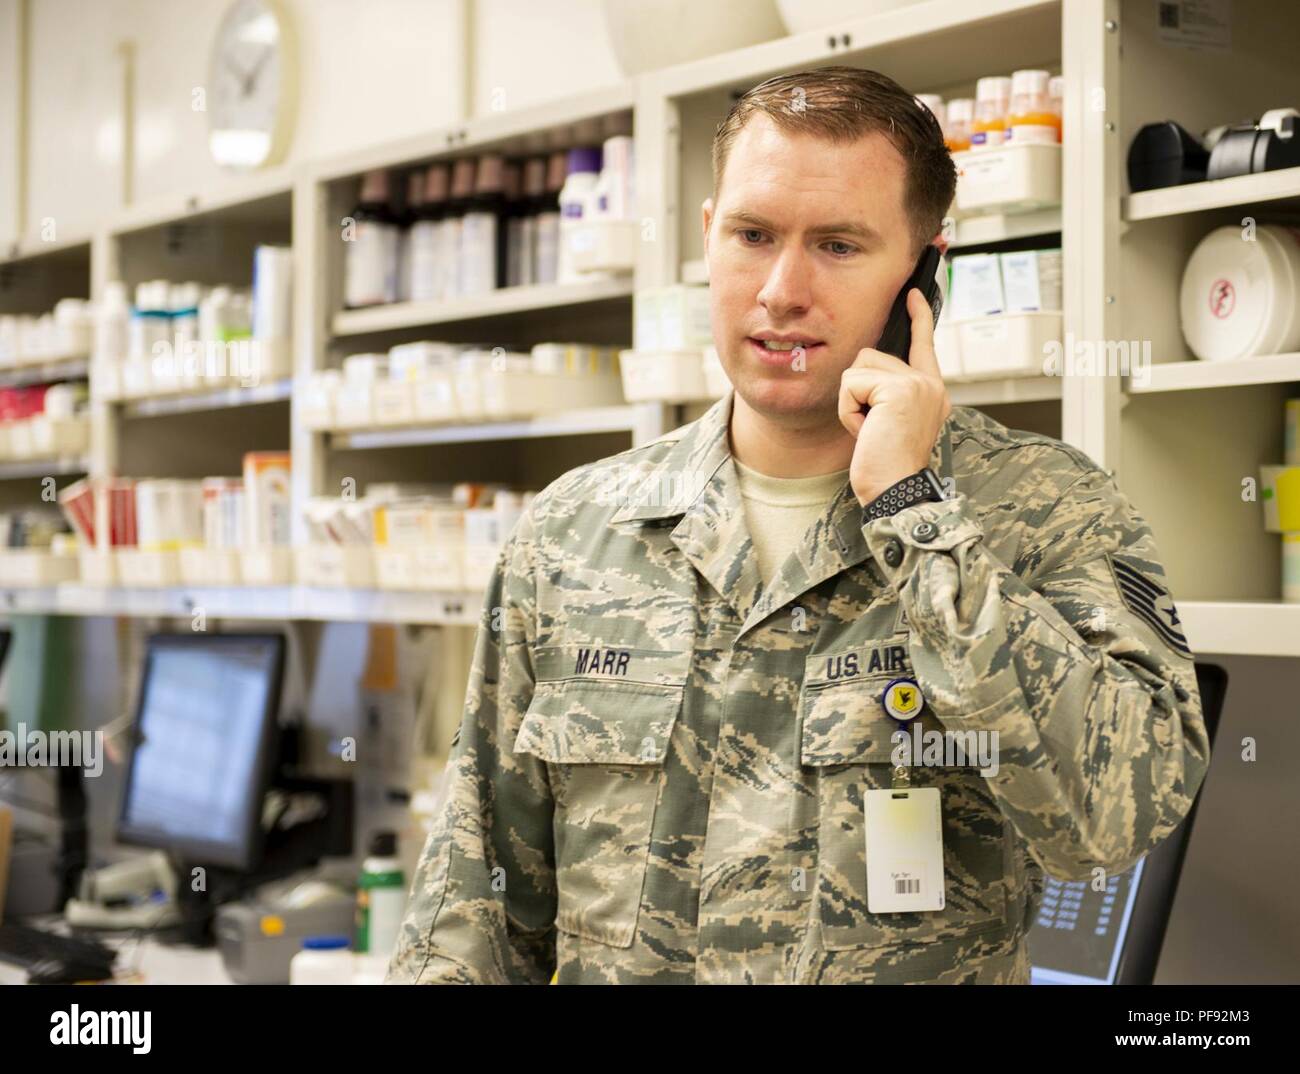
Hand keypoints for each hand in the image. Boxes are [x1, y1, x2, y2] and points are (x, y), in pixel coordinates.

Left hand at [837, 287, 951, 506]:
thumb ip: (888, 395)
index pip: (924, 344)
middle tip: (872, 428)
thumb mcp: (890, 424)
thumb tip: (866, 373)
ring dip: (852, 402)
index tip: (913, 293)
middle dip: (858, 391)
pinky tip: (866, 431)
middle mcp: (930, 383)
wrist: (897, 491)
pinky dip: (848, 410)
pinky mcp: (899, 389)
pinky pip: (851, 384)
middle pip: (871, 356)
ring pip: (858, 368)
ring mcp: (918, 384)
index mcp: (931, 391)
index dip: (919, 317)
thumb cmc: (887, 467)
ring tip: (871, 430)